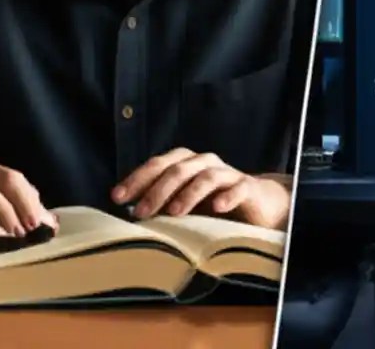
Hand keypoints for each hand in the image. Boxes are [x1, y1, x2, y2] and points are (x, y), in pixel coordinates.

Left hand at [112, 148, 291, 229]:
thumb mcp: (184, 202)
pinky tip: (217, 208)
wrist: (257, 204)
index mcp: (185, 162)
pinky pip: (237, 188)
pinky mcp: (247, 187)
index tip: (117, 197)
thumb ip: (161, 202)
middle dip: (156, 190)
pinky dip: (226, 197)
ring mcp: (226, 173)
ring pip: (204, 177)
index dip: (136, 179)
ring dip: (187, 194)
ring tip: (174, 213)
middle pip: (177, 169)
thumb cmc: (213, 203)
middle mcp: (204, 162)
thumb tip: (129, 212)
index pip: (157, 165)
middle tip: (141, 212)